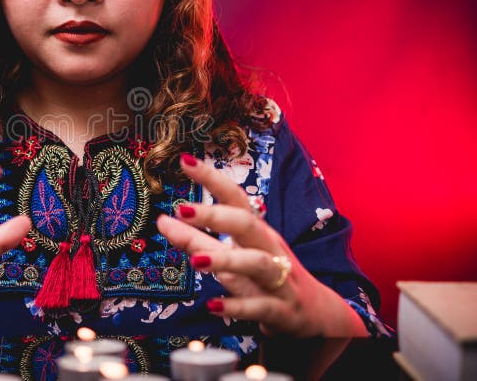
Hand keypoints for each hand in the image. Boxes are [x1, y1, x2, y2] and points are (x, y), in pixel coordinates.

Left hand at [155, 153, 366, 336]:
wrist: (313, 314)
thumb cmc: (264, 277)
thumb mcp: (231, 255)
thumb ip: (196, 239)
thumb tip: (163, 220)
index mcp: (256, 230)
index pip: (234, 197)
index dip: (211, 179)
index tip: (184, 161)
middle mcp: (269, 248)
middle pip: (247, 224)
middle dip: (215, 215)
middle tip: (182, 209)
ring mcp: (278, 279)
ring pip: (257, 263)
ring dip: (226, 260)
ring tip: (195, 261)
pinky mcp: (281, 310)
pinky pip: (260, 306)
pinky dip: (237, 307)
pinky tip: (213, 306)